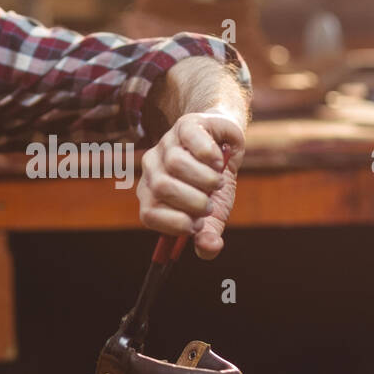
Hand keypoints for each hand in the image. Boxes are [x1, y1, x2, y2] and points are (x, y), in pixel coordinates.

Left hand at [137, 111, 244, 259]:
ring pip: (176, 163)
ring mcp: (167, 143)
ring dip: (204, 179)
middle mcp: (152, 167)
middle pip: (161, 187)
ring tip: (217, 182)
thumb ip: (209, 233)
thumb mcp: (214, 212)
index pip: (149, 214)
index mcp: (152, 193)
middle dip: (193, 202)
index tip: (197, 226)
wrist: (225, 142)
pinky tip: (219, 162)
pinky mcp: (185, 124)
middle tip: (210, 204)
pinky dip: (210, 156)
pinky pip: (192, 140)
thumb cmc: (213, 181)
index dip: (174, 223)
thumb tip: (208, 249)